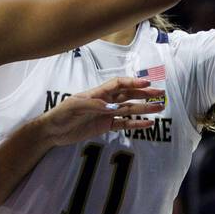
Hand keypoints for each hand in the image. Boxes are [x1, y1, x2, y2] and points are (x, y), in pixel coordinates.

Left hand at [43, 78, 165, 147]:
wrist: (53, 131)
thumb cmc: (61, 114)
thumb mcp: (74, 107)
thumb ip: (93, 105)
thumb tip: (112, 107)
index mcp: (98, 92)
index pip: (119, 84)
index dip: (133, 82)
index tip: (147, 82)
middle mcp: (105, 101)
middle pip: (128, 94)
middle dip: (144, 93)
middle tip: (160, 93)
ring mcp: (107, 113)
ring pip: (129, 109)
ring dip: (144, 108)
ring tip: (160, 107)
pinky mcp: (106, 126)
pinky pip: (124, 124)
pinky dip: (136, 124)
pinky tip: (148, 123)